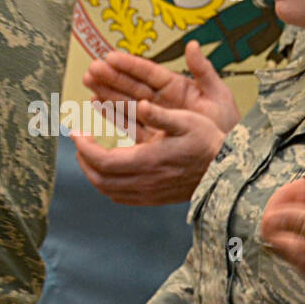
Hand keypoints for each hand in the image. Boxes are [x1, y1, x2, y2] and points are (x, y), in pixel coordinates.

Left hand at [75, 41, 234, 204]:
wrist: (229, 171)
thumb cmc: (207, 141)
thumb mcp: (187, 121)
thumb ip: (160, 115)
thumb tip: (140, 104)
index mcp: (147, 161)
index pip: (101, 160)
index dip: (83, 146)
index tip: (75, 130)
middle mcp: (144, 182)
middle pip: (99, 178)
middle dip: (83, 158)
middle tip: (79, 139)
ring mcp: (149, 194)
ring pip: (108, 190)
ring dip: (92, 172)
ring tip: (88, 152)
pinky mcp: (155, 199)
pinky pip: (121, 196)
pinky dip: (107, 183)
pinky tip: (108, 169)